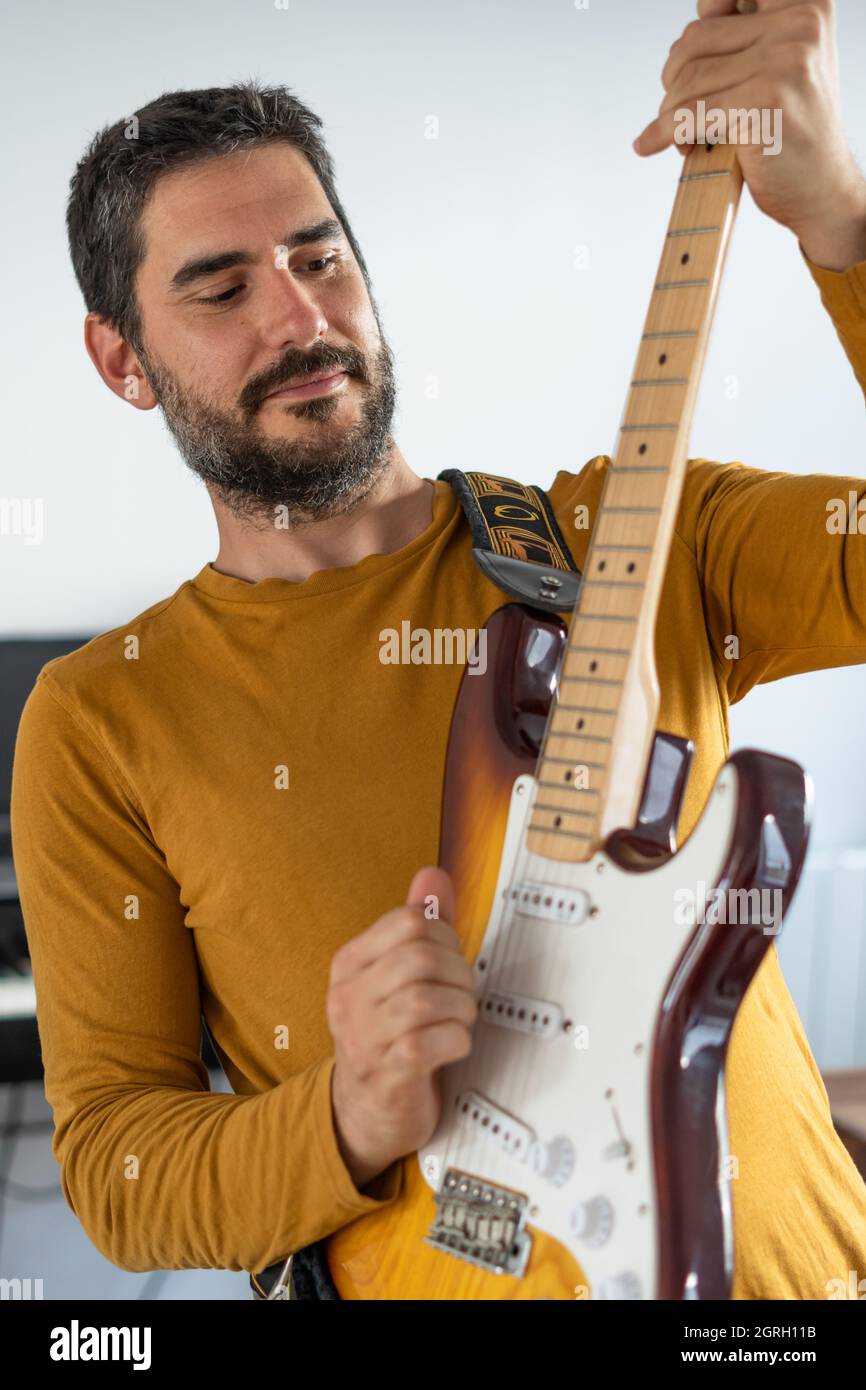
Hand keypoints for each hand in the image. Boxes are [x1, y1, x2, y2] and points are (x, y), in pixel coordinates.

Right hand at [327, 865, 477, 1189]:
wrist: (364, 1111)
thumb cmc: (388, 1034)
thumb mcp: (395, 975)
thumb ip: (416, 925)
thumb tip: (434, 874)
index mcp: (350, 964)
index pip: (408, 923)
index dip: (445, 936)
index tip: (449, 960)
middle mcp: (348, 996)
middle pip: (420, 957)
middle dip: (458, 972)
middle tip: (462, 993)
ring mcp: (363, 1036)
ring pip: (427, 999)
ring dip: (461, 1008)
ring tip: (459, 1020)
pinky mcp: (386, 1073)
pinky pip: (431, 1042)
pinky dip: (456, 1040)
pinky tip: (453, 1045)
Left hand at [633, 0, 865, 269]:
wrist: (821, 190)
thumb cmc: (792, 131)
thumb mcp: (779, 67)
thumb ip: (745, 35)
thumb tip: (697, 16)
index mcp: (805, 6)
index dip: (704, 15)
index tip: (692, 54)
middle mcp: (799, 25)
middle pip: (695, 39)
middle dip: (675, 79)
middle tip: (681, 110)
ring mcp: (784, 61)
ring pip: (687, 79)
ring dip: (671, 112)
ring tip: (683, 136)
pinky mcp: (764, 101)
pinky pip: (690, 113)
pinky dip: (663, 133)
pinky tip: (652, 144)